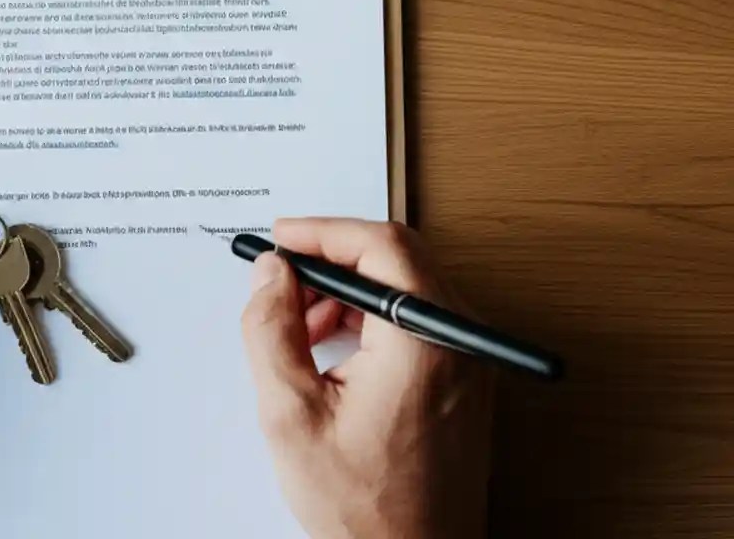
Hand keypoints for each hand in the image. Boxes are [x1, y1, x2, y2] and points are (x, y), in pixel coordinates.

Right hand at [242, 218, 494, 538]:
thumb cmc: (365, 506)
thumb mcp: (291, 414)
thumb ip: (271, 330)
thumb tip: (268, 274)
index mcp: (425, 341)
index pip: (381, 245)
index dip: (323, 232)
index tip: (282, 238)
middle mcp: (461, 342)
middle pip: (398, 260)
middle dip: (331, 263)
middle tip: (280, 279)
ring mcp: (470, 361)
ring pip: (406, 290)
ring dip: (348, 295)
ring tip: (297, 328)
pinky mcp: (465, 380)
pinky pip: (419, 323)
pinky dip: (371, 322)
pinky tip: (330, 353)